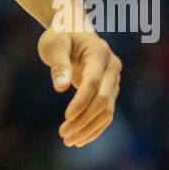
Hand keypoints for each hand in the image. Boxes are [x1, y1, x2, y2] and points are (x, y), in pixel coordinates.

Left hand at [38, 27, 121, 147]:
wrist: (74, 29)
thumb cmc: (61, 34)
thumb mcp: (54, 44)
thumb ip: (58, 64)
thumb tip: (60, 88)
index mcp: (100, 53)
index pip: (93, 82)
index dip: (81, 101)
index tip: (66, 117)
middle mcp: (112, 67)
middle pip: (103, 100)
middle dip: (84, 120)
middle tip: (63, 135)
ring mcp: (114, 80)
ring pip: (107, 110)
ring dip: (89, 128)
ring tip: (68, 141)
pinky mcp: (110, 90)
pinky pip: (106, 113)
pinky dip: (95, 127)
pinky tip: (80, 139)